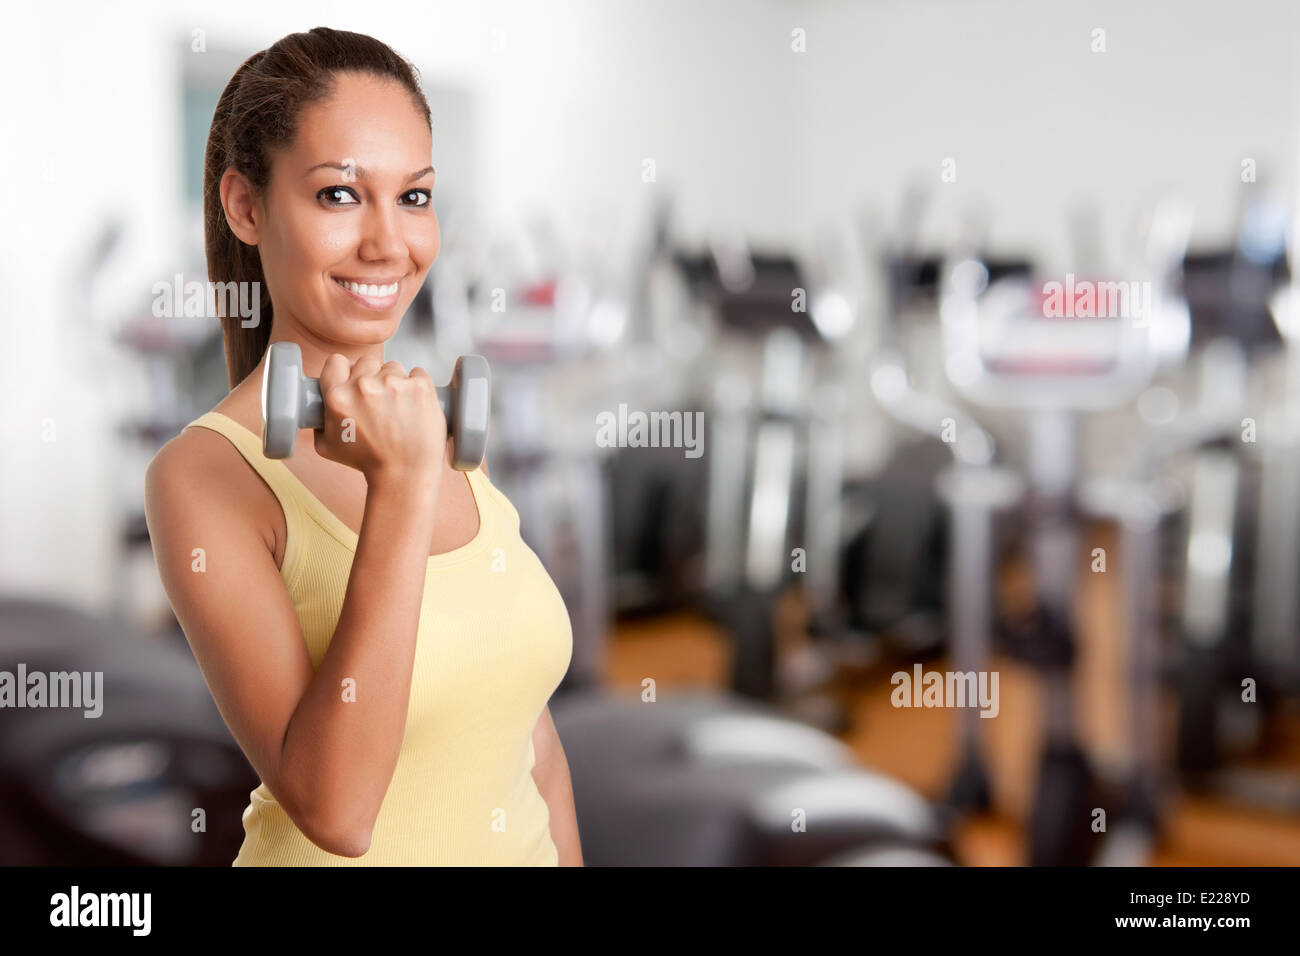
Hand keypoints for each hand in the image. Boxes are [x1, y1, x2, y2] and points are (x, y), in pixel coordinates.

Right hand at [312, 353, 446, 486]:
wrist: (404, 475)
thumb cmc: (369, 462)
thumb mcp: (328, 447)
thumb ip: (319, 421)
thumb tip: (320, 406)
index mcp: (338, 397)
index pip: (336, 362)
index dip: (346, 370)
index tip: (354, 379)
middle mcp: (364, 387)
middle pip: (367, 362)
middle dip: (373, 377)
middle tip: (381, 400)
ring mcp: (394, 384)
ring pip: (393, 367)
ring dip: (396, 382)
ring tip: (400, 408)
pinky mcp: (420, 386)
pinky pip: (418, 373)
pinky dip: (418, 386)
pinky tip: (416, 406)